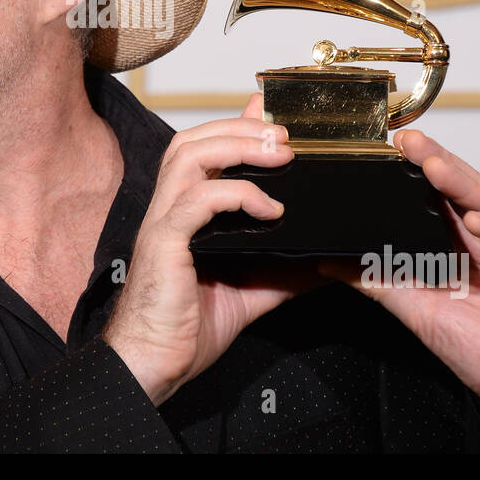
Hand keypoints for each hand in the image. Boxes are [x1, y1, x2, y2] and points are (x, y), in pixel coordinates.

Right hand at [103, 93, 326, 405]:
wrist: (154, 365)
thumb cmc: (188, 328)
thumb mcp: (251, 291)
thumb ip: (282, 269)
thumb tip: (324, 260)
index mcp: (184, 213)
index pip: (205, 149)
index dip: (237, 125)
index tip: (274, 114)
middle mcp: (169, 208)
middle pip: (193, 140)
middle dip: (239, 127)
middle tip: (284, 135)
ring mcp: (163, 223)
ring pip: (189, 156)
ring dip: (236, 145)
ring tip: (278, 155)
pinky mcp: (164, 243)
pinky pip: (197, 202)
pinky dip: (237, 195)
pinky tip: (270, 209)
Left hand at [321, 129, 479, 452]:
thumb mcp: (419, 312)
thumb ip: (379, 282)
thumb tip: (330, 261)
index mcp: (463, 244)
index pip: (436, 198)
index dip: (414, 172)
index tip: (387, 151)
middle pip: (464, 190)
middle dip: (436, 162)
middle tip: (408, 142)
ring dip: (464, 184)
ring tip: (435, 167)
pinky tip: (479, 221)